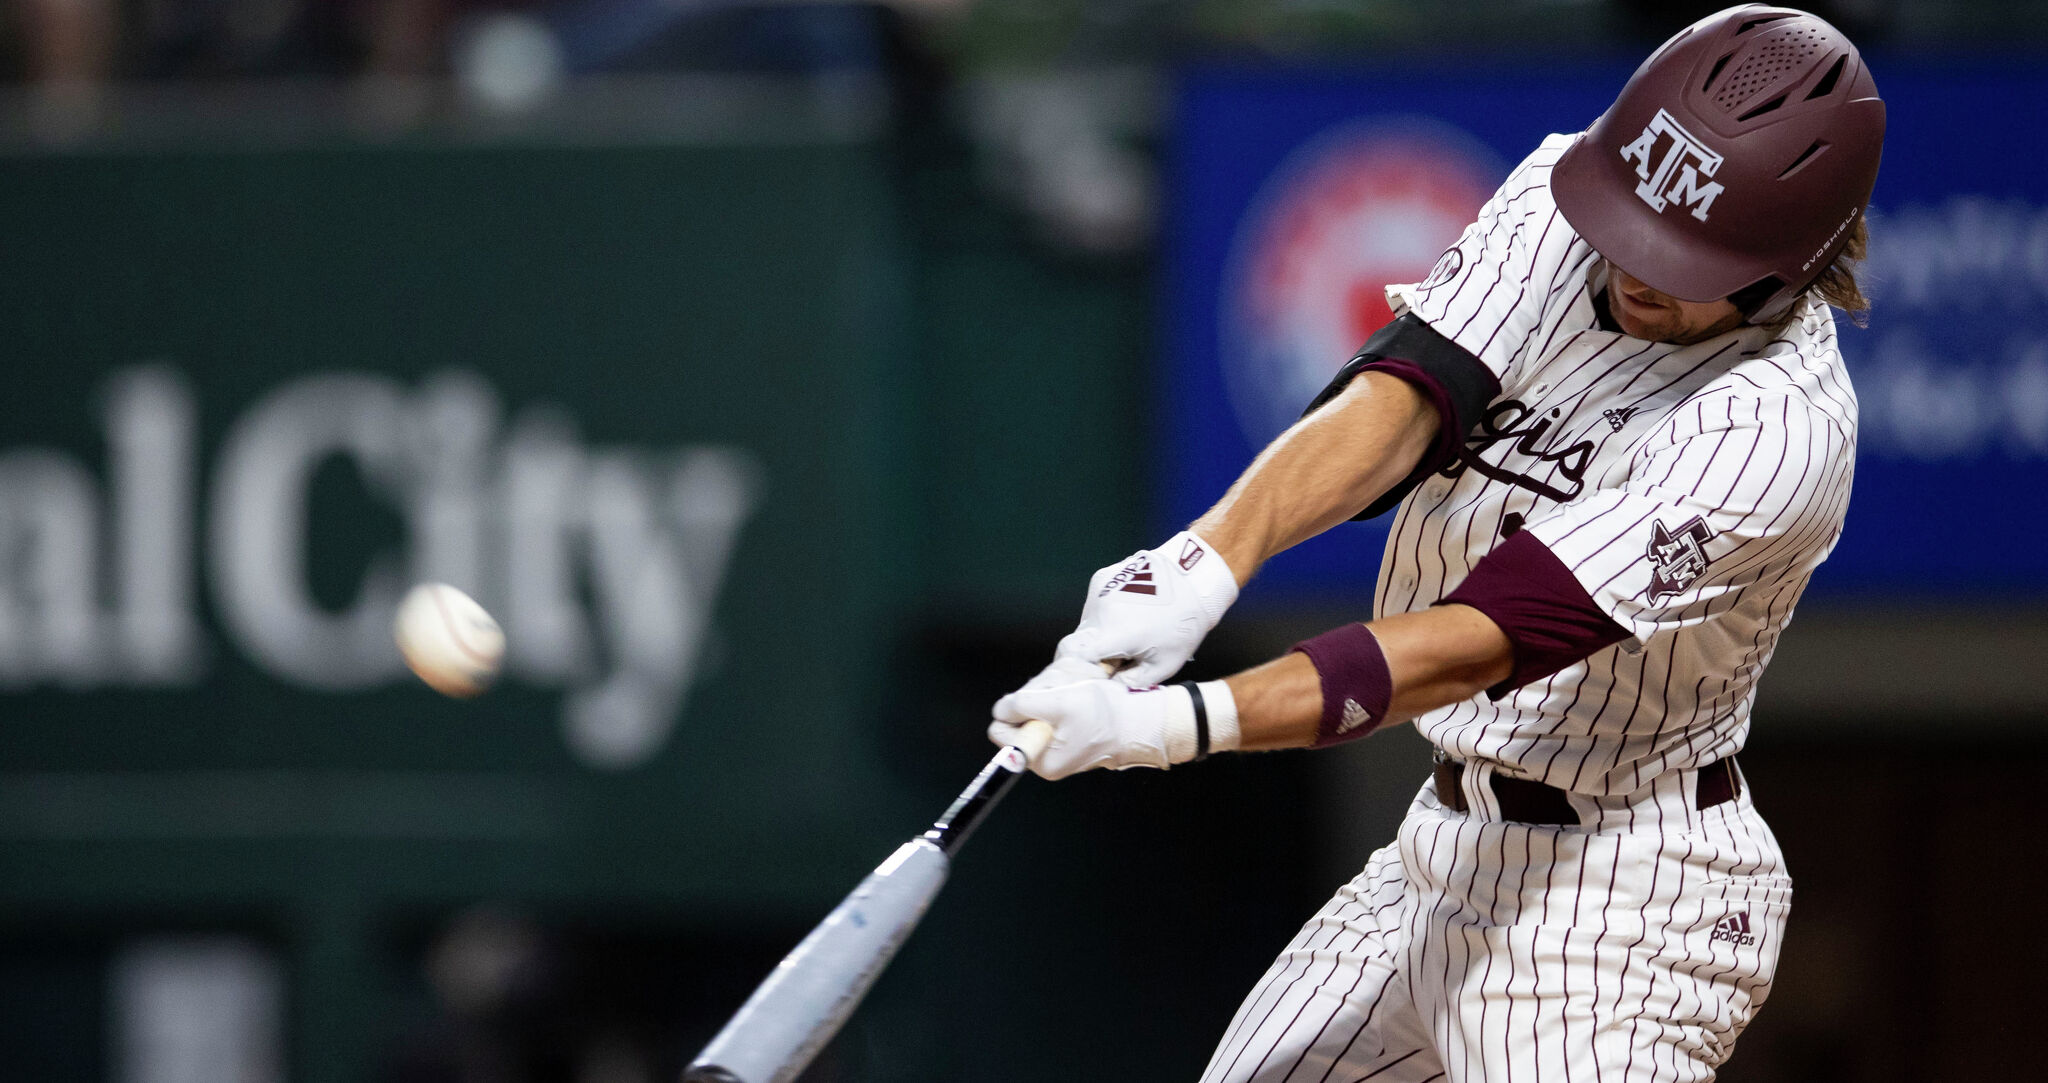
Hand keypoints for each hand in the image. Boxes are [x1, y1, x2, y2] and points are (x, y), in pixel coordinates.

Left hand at [988, 679, 1194, 780]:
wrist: (1141, 722)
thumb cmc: (1106, 716)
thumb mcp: (1058, 704)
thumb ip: (1022, 705)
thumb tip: (1000, 709)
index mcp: (1040, 760)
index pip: (1001, 732)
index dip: (1013, 709)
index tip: (1036, 699)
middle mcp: (1046, 759)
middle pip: (1018, 721)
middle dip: (1034, 702)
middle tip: (1059, 696)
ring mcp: (1057, 748)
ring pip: (1035, 714)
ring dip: (1049, 699)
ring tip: (1072, 696)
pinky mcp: (1068, 737)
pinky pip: (1052, 714)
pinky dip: (1060, 702)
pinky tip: (1077, 699)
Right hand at [1011, 531, 1237, 697]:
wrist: (1194, 579)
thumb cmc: (1183, 624)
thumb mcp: (1164, 664)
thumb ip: (1132, 682)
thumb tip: (1109, 690)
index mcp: (1115, 633)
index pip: (1073, 657)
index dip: (1075, 670)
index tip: (1090, 677)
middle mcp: (1101, 610)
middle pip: (1080, 641)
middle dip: (1093, 654)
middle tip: (1118, 658)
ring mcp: (1099, 590)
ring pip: (1087, 623)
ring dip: (1100, 633)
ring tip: (1131, 630)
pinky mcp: (1101, 578)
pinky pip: (1095, 605)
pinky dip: (1106, 614)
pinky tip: (1130, 611)